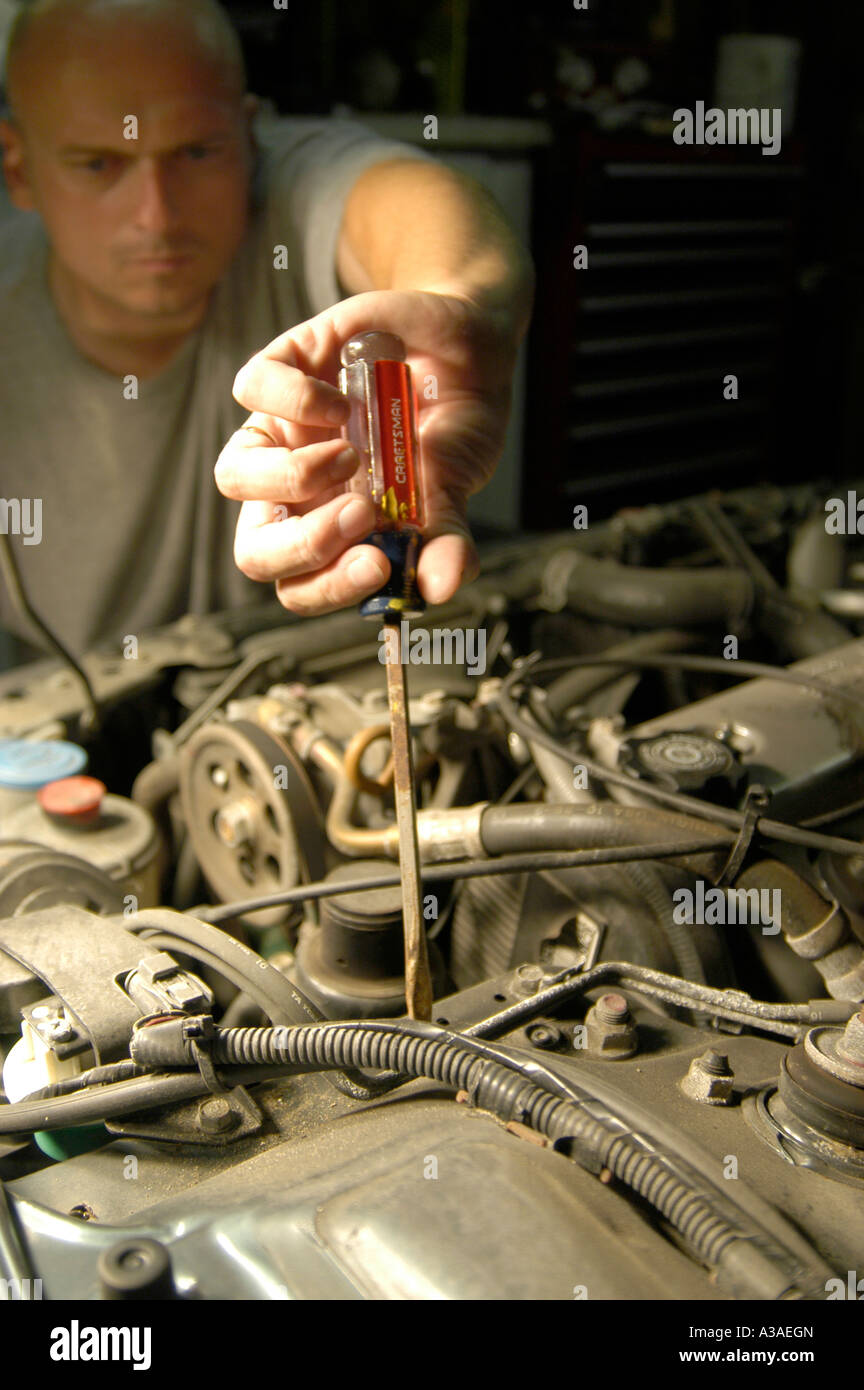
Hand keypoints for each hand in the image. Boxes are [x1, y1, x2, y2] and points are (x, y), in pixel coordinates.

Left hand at [214, 288, 517, 615]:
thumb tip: (439, 588)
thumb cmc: (454, 430)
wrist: (469, 350)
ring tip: (353, 456)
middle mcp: (295, 492)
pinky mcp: (281, 369)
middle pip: (254, 550)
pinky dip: (295, 401)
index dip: (328, 588)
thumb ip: (444, 541)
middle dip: (304, 544)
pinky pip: (249, 390)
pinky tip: (345, 403)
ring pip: (232, 475)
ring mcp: (280, 433)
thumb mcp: (456, 491)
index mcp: (331, 533)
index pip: (300, 587)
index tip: (379, 565)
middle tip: (364, 515)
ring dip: (293, 476)